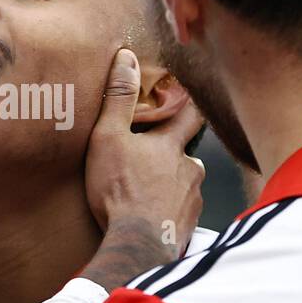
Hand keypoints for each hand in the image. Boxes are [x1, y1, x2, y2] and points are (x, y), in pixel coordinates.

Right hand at [85, 48, 204, 247]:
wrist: (136, 245)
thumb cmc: (120, 190)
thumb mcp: (109, 138)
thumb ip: (118, 99)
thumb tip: (127, 58)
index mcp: (171, 145)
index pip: (190, 115)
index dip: (186, 105)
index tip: (180, 99)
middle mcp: (189, 170)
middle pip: (186, 153)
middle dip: (172, 153)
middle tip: (150, 157)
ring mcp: (192, 200)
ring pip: (185, 185)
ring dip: (170, 185)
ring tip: (146, 193)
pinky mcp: (188, 227)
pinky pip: (181, 213)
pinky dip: (169, 212)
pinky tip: (151, 218)